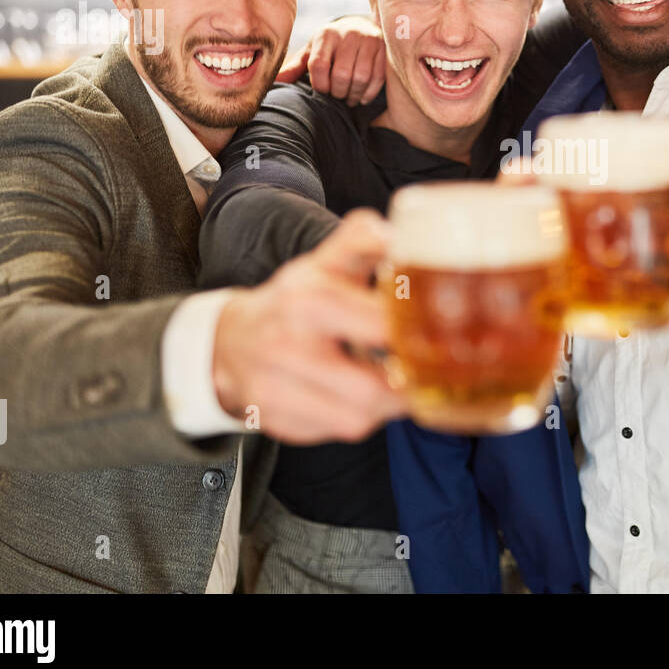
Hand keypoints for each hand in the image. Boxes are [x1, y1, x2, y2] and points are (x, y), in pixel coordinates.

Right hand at [211, 209, 406, 443]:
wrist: (230, 342)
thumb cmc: (295, 300)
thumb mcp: (326, 261)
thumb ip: (363, 240)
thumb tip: (397, 236)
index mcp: (309, 299)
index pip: (380, 326)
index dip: (416, 337)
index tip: (438, 337)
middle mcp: (287, 347)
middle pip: (373, 390)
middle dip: (407, 385)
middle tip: (426, 374)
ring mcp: (276, 389)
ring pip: (358, 419)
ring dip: (385, 407)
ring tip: (392, 384)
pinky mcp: (276, 421)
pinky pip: (335, 432)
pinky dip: (356, 419)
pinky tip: (357, 398)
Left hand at [276, 15, 386, 104]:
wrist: (360, 27)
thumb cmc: (331, 45)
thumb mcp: (313, 51)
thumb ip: (295, 67)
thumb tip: (273, 82)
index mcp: (326, 35)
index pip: (318, 65)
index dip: (319, 85)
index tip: (322, 91)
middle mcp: (348, 34)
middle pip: (341, 74)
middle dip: (338, 92)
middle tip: (337, 96)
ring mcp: (369, 41)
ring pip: (361, 78)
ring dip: (354, 95)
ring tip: (349, 98)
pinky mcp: (384, 49)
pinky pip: (378, 78)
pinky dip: (369, 93)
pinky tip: (362, 97)